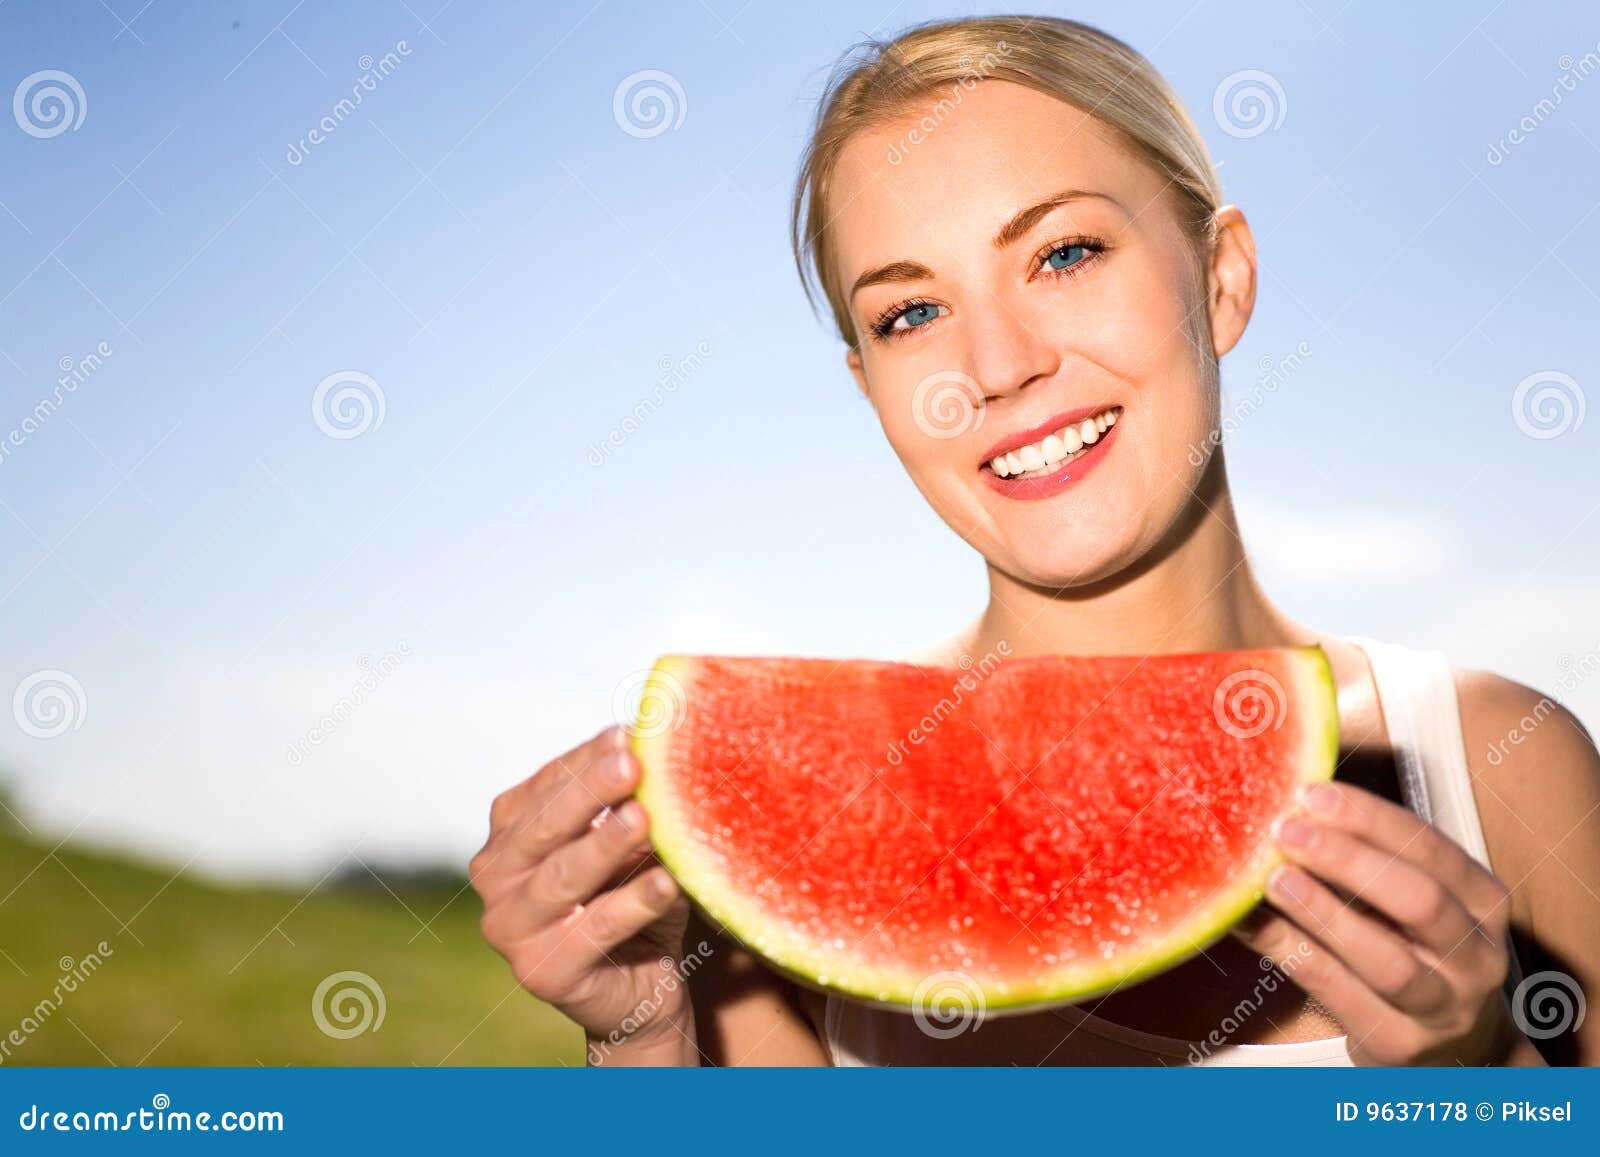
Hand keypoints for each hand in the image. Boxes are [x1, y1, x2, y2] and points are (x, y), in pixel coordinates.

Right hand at [471, 726, 695, 1064]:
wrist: (641, 986)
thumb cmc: (630, 896)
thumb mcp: (626, 844)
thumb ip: (625, 802)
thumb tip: (653, 745)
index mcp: (508, 835)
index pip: (547, 787)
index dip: (587, 759)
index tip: (629, 732)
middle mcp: (495, 878)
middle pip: (545, 827)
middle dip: (590, 792)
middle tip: (632, 763)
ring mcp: (511, 929)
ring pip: (564, 878)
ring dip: (607, 845)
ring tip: (645, 818)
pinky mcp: (542, 973)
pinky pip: (595, 929)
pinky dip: (633, 903)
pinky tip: (668, 882)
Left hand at [1231, 781, 1525, 1064]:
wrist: (1457, 1048)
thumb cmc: (1418, 950)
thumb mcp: (1412, 901)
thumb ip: (1367, 857)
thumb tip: (1288, 806)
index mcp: (1482, 901)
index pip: (1432, 849)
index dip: (1370, 819)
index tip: (1311, 794)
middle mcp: (1475, 955)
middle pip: (1420, 900)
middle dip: (1349, 860)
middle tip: (1287, 831)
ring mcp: (1443, 1006)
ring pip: (1387, 961)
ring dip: (1323, 914)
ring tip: (1272, 879)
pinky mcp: (1399, 1044)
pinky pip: (1340, 996)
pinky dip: (1291, 954)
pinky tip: (1250, 925)